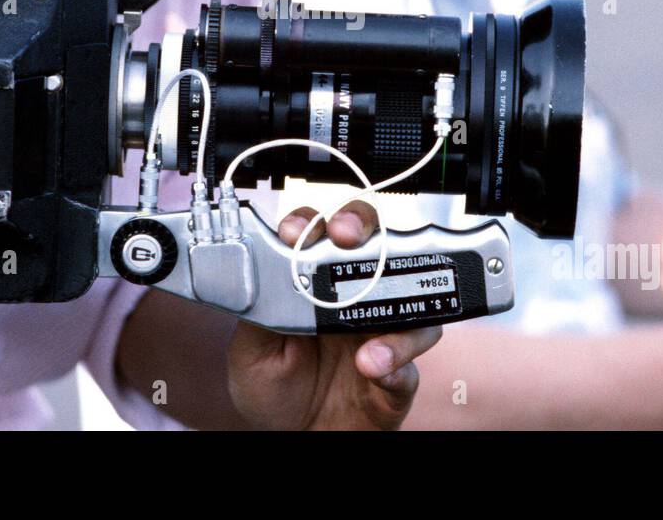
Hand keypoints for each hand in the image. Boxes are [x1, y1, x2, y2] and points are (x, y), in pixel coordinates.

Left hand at [226, 202, 441, 429]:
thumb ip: (258, 313)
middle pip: (373, 242)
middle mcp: (354, 299)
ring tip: (362, 344)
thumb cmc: (274, 392)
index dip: (309, 222)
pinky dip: (398, 360)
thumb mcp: (250, 352)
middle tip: (345, 236)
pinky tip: (375, 367)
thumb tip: (266, 276)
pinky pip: (412, 360)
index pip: (318, 235)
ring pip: (411, 295)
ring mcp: (382, 332)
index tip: (294, 232)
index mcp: (315, 285)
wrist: (297, 440)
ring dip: (392, 306)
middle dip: (362, 226)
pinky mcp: (400, 373)